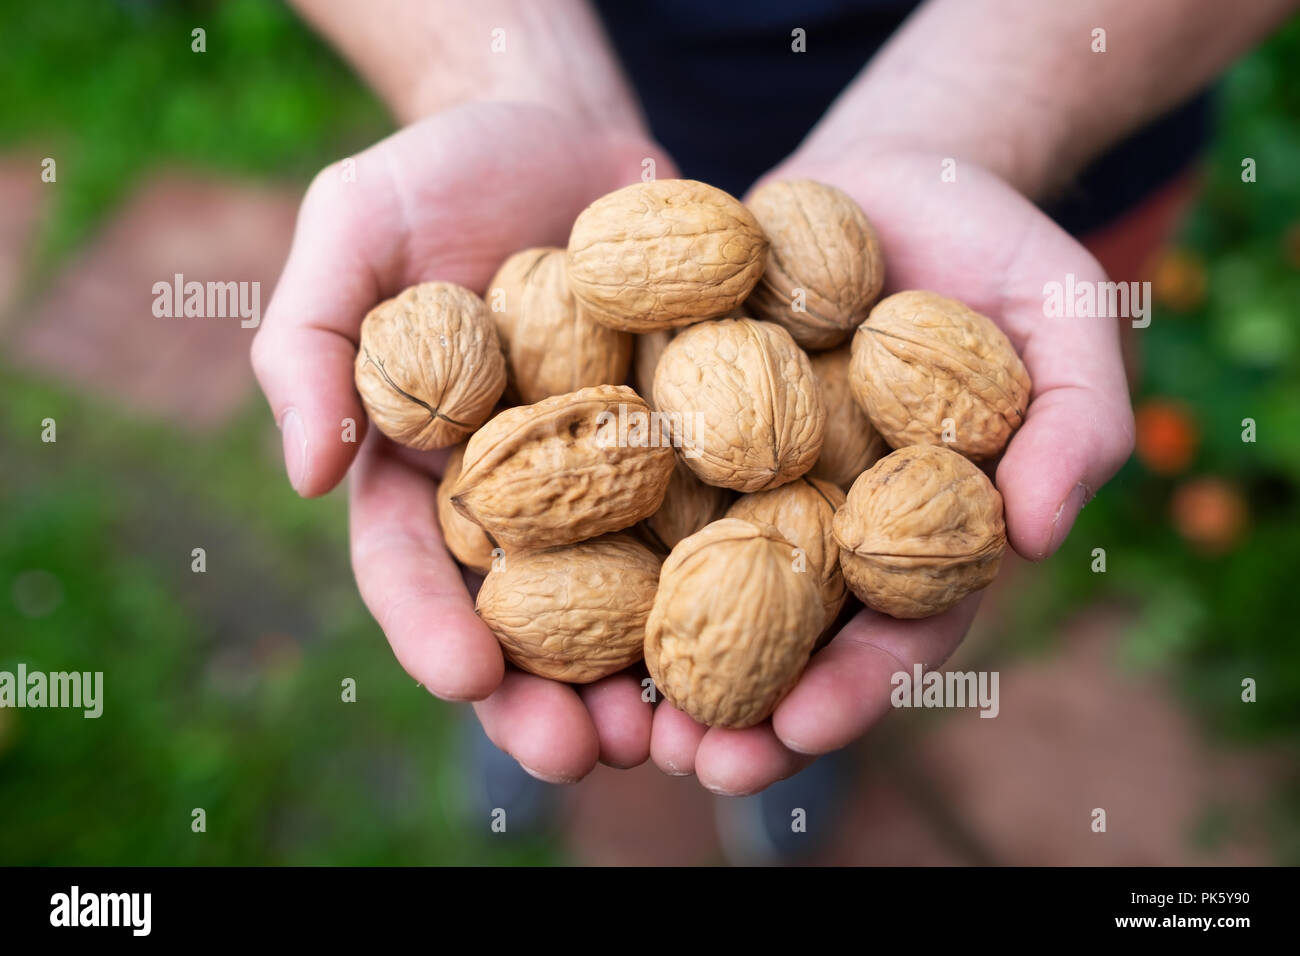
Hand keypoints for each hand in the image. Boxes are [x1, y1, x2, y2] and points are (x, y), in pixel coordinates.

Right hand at [251, 102, 674, 781]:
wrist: (567, 131)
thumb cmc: (443, 174)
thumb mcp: (354, 229)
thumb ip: (310, 340)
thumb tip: (302, 472)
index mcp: (425, 468)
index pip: (413, 565)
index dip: (432, 627)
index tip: (465, 677)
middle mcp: (519, 495)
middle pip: (527, 615)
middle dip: (547, 695)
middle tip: (584, 754)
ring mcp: (610, 479)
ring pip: (626, 597)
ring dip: (650, 674)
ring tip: (682, 733)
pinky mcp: (690, 447)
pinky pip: (715, 518)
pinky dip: (738, 582)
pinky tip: (776, 635)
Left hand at [649, 148, 1135, 793]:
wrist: (894, 176)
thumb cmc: (997, 253)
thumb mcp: (1069, 323)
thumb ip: (1076, 424)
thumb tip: (1039, 533)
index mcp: (913, 531)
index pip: (891, 629)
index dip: (854, 684)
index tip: (804, 732)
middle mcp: (821, 521)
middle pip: (779, 633)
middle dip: (738, 706)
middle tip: (695, 765)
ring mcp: (745, 477)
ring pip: (692, 578)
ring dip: (649, 653)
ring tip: (604, 716)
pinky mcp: (680, 418)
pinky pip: (629, 478)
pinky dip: (591, 528)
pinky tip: (535, 575)